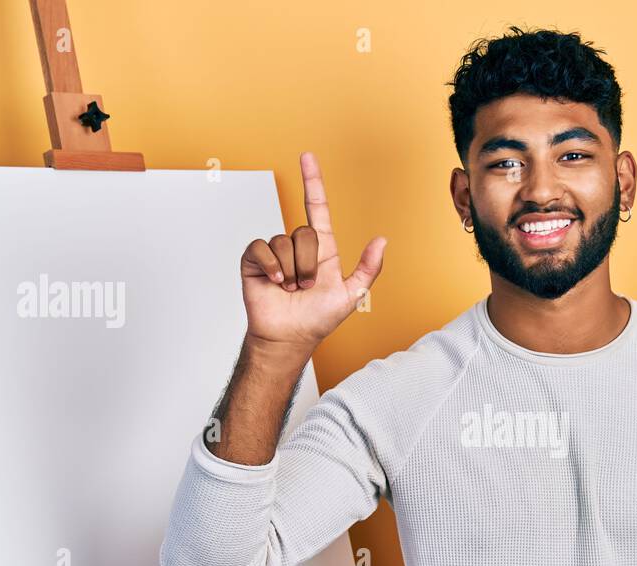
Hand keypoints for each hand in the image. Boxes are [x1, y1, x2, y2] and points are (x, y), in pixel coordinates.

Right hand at [239, 151, 386, 349]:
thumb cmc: (318, 318)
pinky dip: (271, 266)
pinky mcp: (254, 260)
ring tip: (291, 289)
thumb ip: (368, 269)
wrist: (289, 337)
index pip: (317, 208)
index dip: (313, 182)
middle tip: (307, 287)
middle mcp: (297, 247)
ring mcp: (275, 253)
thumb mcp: (351, 294)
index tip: (307, 156)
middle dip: (308, 265)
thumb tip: (382, 240)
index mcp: (321, 249)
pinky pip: (262, 248)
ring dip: (291, 271)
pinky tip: (275, 283)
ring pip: (284, 243)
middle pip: (303, 234)